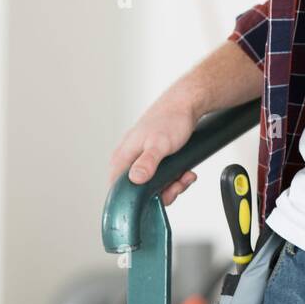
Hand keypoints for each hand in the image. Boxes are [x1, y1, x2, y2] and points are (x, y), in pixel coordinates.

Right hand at [107, 89, 199, 206]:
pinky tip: (186, 172)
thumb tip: (135, 179)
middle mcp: (129, 159)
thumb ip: (147, 162)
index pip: (117, 190)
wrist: (186, 103)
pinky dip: (176, 178)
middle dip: (162, 192)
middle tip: (177, 185)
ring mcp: (142, 159)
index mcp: (122, 157)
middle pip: (139, 191)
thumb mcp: (159, 144)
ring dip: (173, 185)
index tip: (157, 198)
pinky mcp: (154, 158)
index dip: (135, 200)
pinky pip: (162, 176)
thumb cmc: (171, 120)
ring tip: (186, 176)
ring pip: (153, 185)